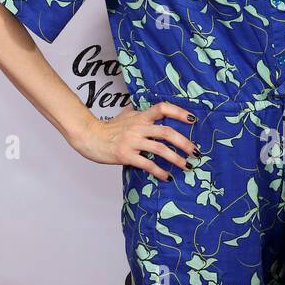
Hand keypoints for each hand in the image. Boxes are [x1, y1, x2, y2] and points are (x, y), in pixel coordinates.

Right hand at [68, 101, 198, 180]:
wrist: (89, 137)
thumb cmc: (107, 128)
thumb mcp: (123, 115)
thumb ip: (136, 113)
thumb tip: (140, 107)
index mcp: (140, 116)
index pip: (162, 108)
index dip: (178, 112)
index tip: (193, 120)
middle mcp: (138, 127)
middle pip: (166, 132)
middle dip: (184, 143)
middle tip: (196, 152)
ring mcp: (132, 141)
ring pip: (160, 149)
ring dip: (176, 159)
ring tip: (186, 166)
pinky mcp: (125, 155)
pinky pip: (147, 164)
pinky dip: (159, 171)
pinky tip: (167, 177)